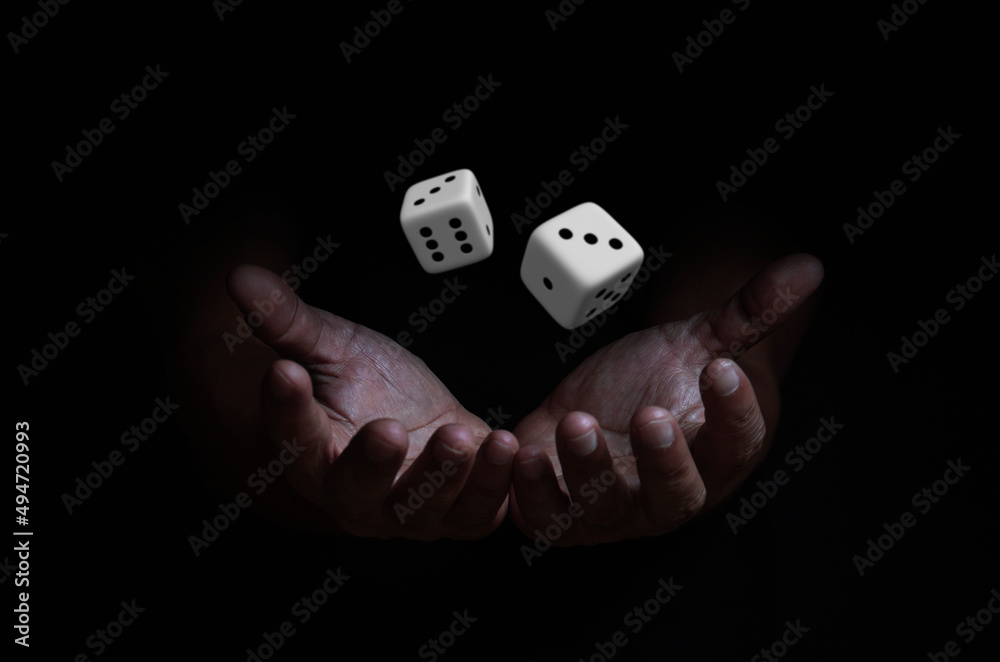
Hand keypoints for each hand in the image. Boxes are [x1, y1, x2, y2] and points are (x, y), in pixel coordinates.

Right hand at [226, 265, 517, 539]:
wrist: (431, 416)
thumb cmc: (376, 388)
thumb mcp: (337, 346)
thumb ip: (290, 320)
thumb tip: (240, 277)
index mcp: (315, 455)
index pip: (293, 439)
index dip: (287, 410)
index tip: (285, 372)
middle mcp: (356, 496)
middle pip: (354, 493)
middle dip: (371, 466)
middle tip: (386, 431)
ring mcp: (409, 512)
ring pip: (419, 509)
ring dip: (441, 474)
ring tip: (456, 435)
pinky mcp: (460, 514)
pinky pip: (475, 512)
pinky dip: (494, 483)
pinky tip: (502, 444)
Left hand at [509, 254, 822, 544]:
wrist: (606, 408)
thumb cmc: (658, 383)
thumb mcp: (699, 341)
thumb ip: (749, 311)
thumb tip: (807, 266)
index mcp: (711, 454)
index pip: (735, 444)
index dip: (733, 413)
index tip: (721, 369)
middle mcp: (666, 492)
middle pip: (676, 495)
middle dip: (663, 461)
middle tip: (652, 417)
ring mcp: (612, 507)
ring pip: (606, 508)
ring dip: (589, 470)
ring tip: (576, 424)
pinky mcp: (560, 510)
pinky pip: (546, 517)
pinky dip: (529, 490)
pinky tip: (519, 450)